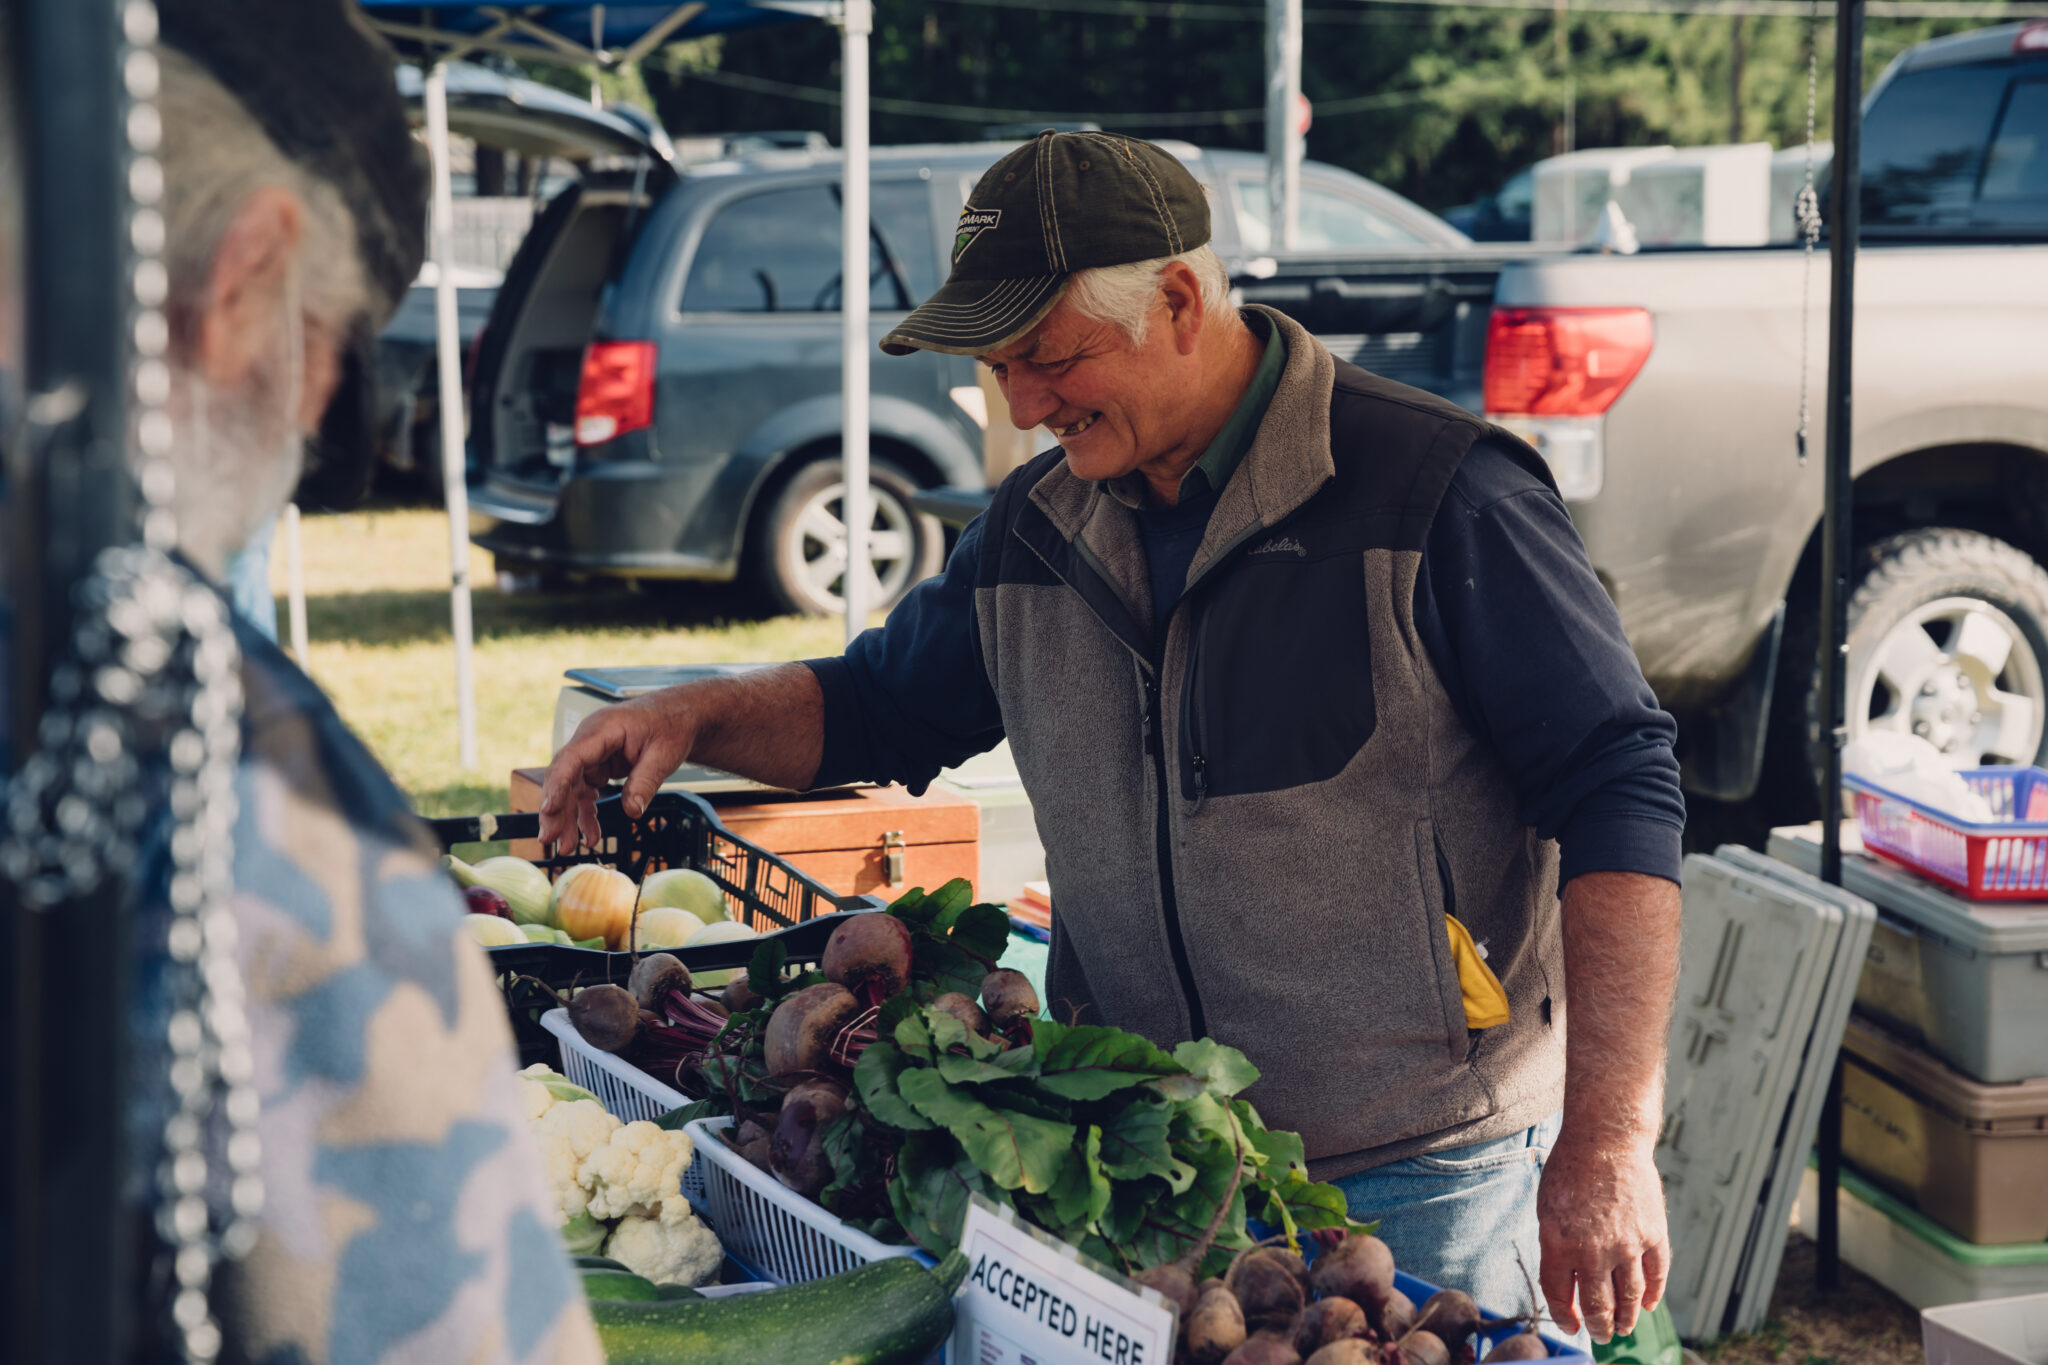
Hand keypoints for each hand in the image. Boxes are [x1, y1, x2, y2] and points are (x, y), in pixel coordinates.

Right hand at [537, 689, 700, 853]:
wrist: (679, 715)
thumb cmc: (671, 724)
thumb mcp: (664, 754)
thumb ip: (645, 781)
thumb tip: (632, 811)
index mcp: (603, 729)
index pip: (572, 757)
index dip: (557, 784)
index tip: (549, 810)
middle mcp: (591, 740)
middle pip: (565, 776)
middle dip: (556, 810)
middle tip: (550, 839)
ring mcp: (593, 754)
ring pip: (572, 788)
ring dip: (569, 818)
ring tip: (568, 847)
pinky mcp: (599, 765)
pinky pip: (586, 792)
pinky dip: (586, 814)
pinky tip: (590, 834)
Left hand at [1535, 1130, 1669, 1343]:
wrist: (1605, 1140)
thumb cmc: (1570, 1172)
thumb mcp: (1548, 1211)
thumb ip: (1556, 1249)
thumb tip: (1568, 1284)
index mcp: (1559, 1244)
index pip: (1559, 1296)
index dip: (1564, 1317)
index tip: (1570, 1326)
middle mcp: (1593, 1251)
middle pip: (1598, 1307)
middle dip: (1599, 1327)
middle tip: (1601, 1335)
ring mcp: (1627, 1245)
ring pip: (1630, 1299)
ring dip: (1627, 1319)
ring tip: (1624, 1328)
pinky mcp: (1653, 1236)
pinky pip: (1656, 1276)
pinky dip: (1654, 1295)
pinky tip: (1650, 1305)